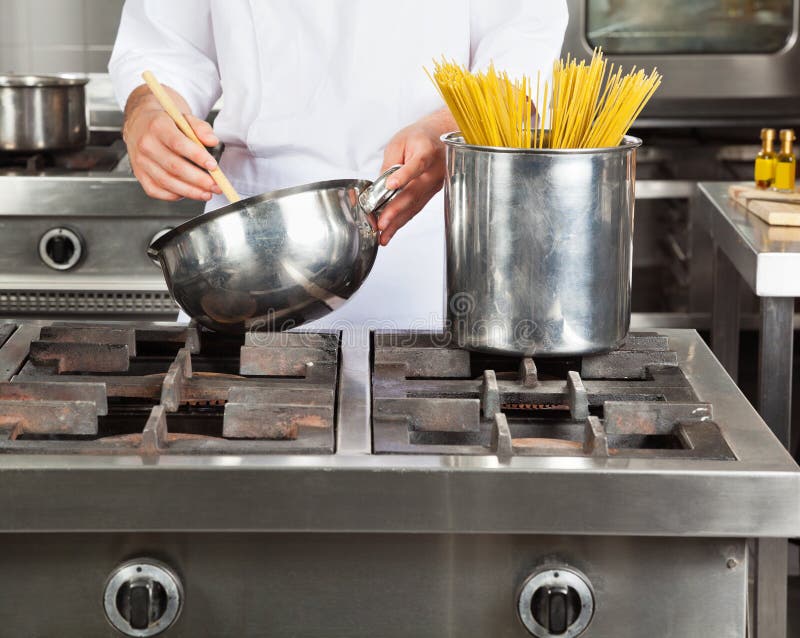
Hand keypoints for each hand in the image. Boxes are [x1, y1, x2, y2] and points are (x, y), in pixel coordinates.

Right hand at [123, 84, 221, 200]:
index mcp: (157, 126)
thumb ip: (201, 128)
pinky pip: (156, 190)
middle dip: (198, 180)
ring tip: (207, 193)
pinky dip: (173, 195)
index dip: (197, 157)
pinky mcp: (139, 174)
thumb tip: (212, 141)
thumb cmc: (166, 122)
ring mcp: (140, 161)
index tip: (213, 166)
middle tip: (216, 186)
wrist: (141, 122)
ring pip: (166, 181)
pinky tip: (188, 193)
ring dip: (190, 191)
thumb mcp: (185, 117)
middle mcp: (146, 144)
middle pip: (174, 166)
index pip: (178, 144)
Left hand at [377, 108, 455, 244]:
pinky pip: (416, 208)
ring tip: (384, 236)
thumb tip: (379, 188)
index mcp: (427, 151)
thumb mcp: (399, 142)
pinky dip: (403, 220)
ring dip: (398, 222)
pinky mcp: (432, 193)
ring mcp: (435, 184)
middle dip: (395, 210)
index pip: (416, 164)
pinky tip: (391, 230)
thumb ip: (389, 164)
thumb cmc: (420, 137)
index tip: (391, 185)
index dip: (404, 175)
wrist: (442, 135)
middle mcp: (434, 171)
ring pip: (415, 205)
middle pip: (414, 192)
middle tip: (381, 224)